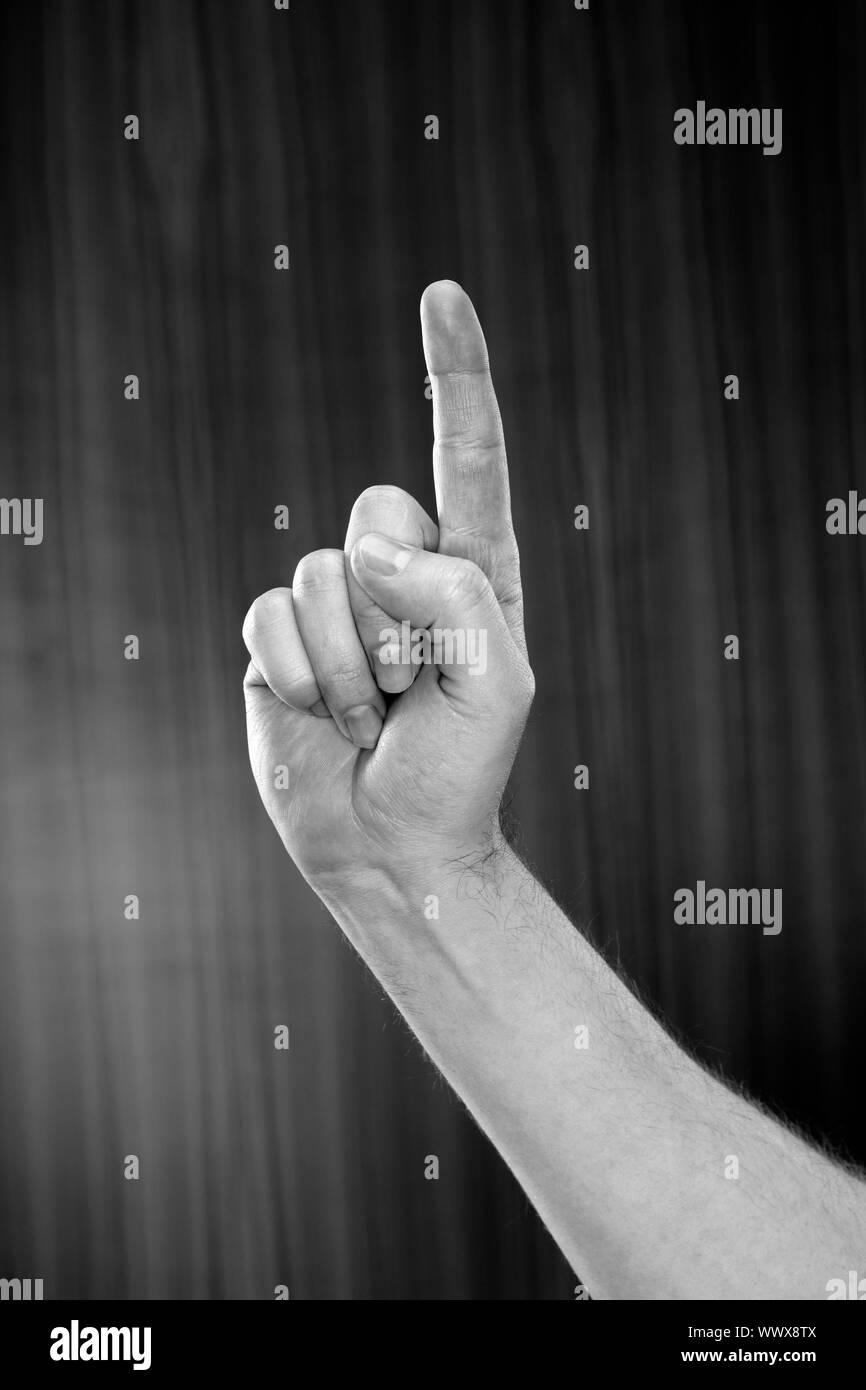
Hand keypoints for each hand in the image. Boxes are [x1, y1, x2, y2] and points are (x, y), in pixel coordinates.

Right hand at [242, 281, 533, 890]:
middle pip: (379, 510)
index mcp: (472, 566)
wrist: (394, 841)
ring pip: (323, 576)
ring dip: (355, 666)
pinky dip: (305, 676)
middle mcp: (400, 567)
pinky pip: (270, 614)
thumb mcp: (496, 681)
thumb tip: (369, 549)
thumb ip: (455, 597)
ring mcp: (333, 600)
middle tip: (417, 686)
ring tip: (378, 714)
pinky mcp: (278, 635)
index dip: (456, 375)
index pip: (467, 456)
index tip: (442, 294)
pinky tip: (328, 715)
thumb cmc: (460, 764)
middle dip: (399, 615)